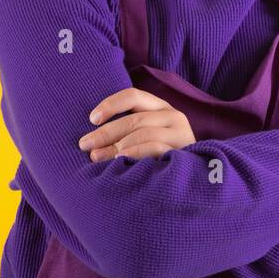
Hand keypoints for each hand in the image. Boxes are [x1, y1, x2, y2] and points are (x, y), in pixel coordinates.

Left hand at [78, 87, 195, 160]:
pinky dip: (134, 153)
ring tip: (96, 157)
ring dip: (116, 145)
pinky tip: (119, 162)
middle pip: (134, 119)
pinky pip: (155, 148)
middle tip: (84, 145)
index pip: (133, 96)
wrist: (194, 181)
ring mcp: (181, 134)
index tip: (91, 119)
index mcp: (161, 108)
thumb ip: (126, 132)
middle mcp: (174, 116)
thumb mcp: (145, 138)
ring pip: (143, 133)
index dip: (110, 104)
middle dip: (105, 132)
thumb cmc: (161, 158)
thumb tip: (91, 140)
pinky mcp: (185, 152)